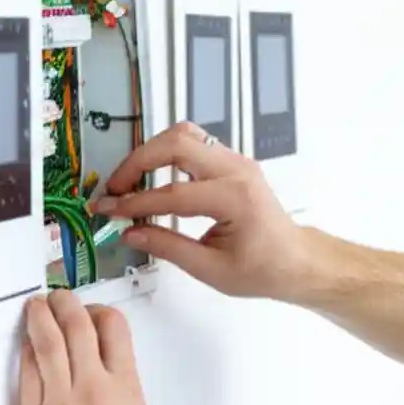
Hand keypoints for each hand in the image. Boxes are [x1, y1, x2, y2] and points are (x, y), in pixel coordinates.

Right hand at [97, 122, 313, 300]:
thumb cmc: (262, 269)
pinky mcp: (232, 163)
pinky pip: (194, 145)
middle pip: (176, 143)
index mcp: (235, 198)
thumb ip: (168, 247)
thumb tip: (130, 233)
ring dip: (151, 153)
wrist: (295, 260)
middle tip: (115, 189)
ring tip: (130, 181)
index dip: (134, 203)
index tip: (107, 210)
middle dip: (138, 163)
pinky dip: (167, 155)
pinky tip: (153, 177)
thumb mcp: (211, 268)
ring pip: (184, 135)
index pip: (172, 194)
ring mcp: (236, 162)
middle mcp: (237, 170)